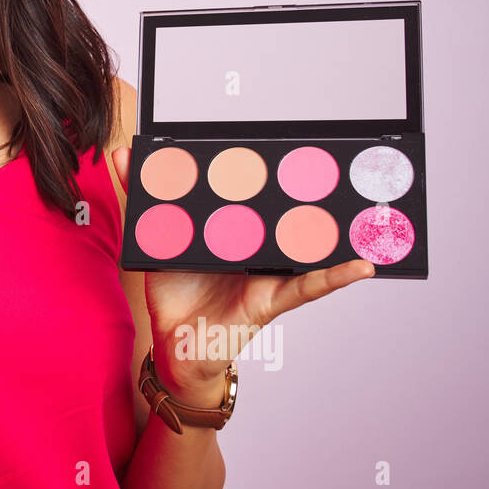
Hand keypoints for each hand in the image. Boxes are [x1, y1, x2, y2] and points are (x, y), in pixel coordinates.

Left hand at [111, 146, 375, 403]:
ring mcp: (270, 275)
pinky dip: (336, 277)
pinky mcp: (272, 301)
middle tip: (329, 165)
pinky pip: (310, 287)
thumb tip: (121, 153)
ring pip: (307, 245)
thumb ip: (142, 197)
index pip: (255, 195)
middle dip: (308, 191)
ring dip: (335, 228)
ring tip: (366, 209)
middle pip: (286, 214)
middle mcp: (258, 250)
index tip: (279, 140)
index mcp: (236, 232)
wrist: (175, 347)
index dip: (266, 170)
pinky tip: (361, 266)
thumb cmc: (175, 295)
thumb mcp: (154, 239)